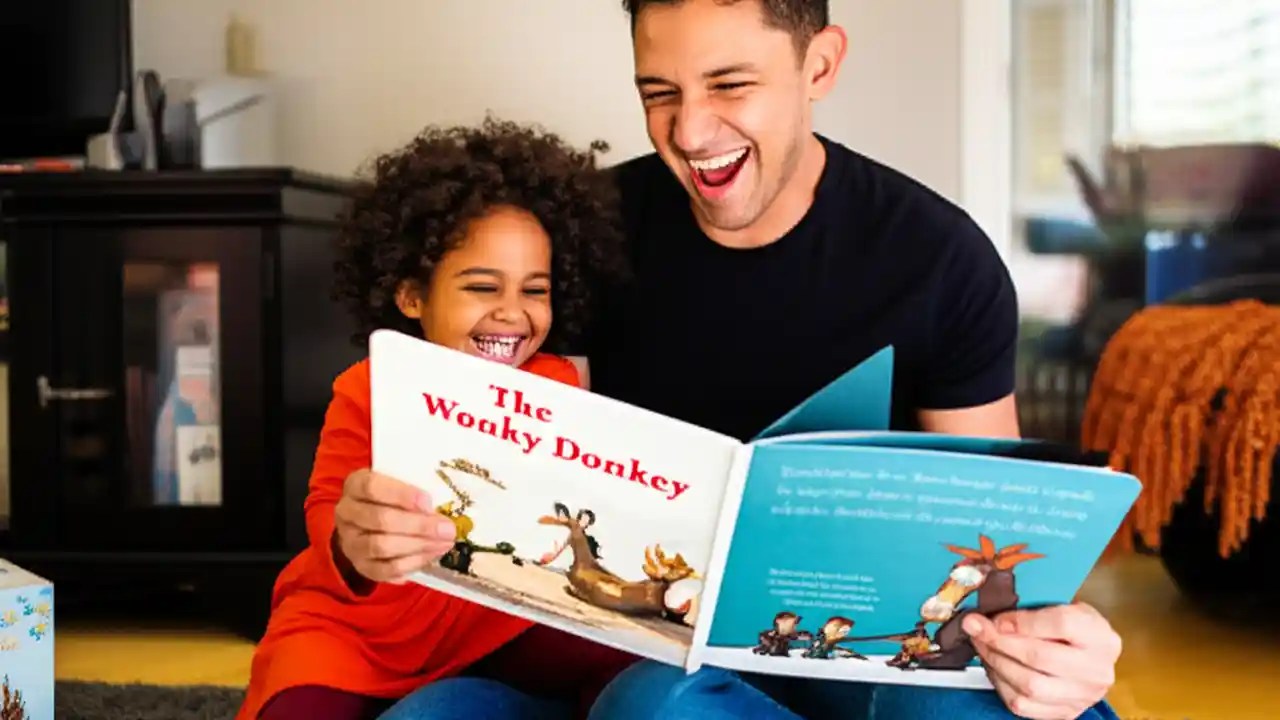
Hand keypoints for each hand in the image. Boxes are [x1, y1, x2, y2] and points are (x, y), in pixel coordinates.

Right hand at [332, 468, 456, 588]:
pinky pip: (386, 570)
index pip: (372, 487)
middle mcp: (346, 513)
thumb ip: (414, 490)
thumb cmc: (390, 498)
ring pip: (381, 546)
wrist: (367, 524)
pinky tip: (431, 555)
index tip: (428, 502)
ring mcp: (350, 542)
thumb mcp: (398, 484)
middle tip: (447, 529)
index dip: (401, 495)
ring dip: (418, 546)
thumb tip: (442, 505)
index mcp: (354, 485)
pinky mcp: (361, 566)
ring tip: (444, 542)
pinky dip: (411, 564)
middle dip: (418, 525)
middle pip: (379, 519)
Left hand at [963, 603, 1120, 718]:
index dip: (1023, 621)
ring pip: (1030, 685)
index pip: (1062, 624)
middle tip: (976, 628)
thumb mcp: (1066, 606)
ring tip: (982, 645)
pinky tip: (993, 666)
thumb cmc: (1075, 629)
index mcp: (1100, 636)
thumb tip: (990, 612)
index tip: (997, 617)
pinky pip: (1023, 704)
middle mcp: (1097, 670)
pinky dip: (1000, 684)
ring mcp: (1082, 696)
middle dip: (999, 641)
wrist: (1093, 658)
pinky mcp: (1065, 713)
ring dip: (996, 662)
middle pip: (1041, 657)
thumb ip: (1034, 606)